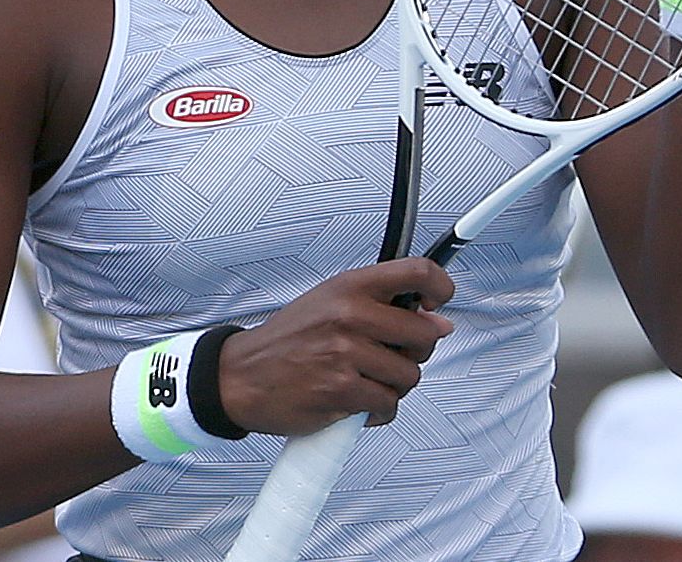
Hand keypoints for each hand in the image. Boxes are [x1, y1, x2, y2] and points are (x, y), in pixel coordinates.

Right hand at [218, 257, 454, 435]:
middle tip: (391, 356)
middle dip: (415, 352)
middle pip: (425, 334)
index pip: (416, 273)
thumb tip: (438, 320)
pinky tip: (357, 402)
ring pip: (409, 375)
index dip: (440, 287)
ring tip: (367, 381)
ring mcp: (345, 353)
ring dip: (394, 385)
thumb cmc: (288, 341)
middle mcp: (349, 315)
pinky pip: (387, 404)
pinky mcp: (341, 390)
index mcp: (348, 287)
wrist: (241, 376)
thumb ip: (379, 306)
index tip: (438, 304)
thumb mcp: (328, 303)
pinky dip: (378, 410)